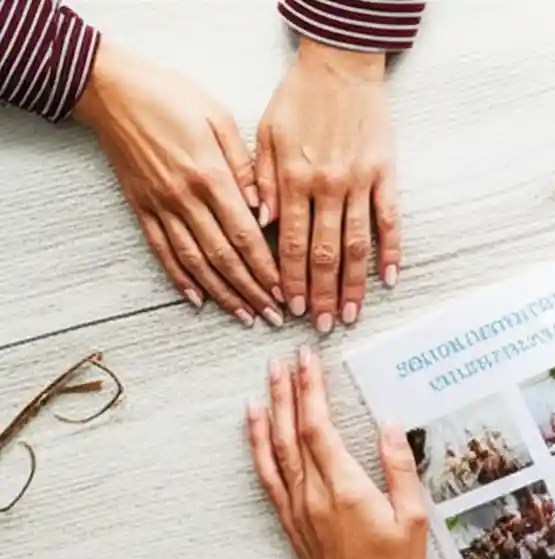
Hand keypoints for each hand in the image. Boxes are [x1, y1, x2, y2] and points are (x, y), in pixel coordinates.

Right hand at [74, 41, 283, 327]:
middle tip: (275, 315)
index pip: (245, 235)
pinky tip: (197, 299)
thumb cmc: (171, 95)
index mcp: (211, 175)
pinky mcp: (140, 207)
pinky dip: (180, 278)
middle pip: (224, 256)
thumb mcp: (219, 118)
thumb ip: (244, 166)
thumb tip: (265, 208)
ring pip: (195, 261)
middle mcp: (185, 198)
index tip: (285, 290)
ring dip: (222, 293)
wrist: (111, 89)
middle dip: (252, 290)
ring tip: (245, 316)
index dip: (266, 268)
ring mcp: (160, 205)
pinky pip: (162, 251)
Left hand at [245, 347, 426, 558]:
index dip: (311, 390)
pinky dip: (258, 447)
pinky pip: (268, 476)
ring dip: (270, 411)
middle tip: (284, 357)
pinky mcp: (291, 522)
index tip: (309, 361)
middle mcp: (314, 495)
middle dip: (288, 390)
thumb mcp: (412, 519)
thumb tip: (389, 427)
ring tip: (265, 381)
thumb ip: (399, 470)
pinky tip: (256, 427)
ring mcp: (298, 509)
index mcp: (345, 489)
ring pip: (276, 450)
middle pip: (294, 431)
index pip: (320, 427)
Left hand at [256, 39, 402, 333]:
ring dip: (354, 284)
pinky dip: (391, 251)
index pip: (288, 243)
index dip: (289, 280)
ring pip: (356, 245)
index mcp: (293, 179)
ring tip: (352, 315)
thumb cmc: (298, 99)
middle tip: (322, 326)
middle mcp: (327, 187)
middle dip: (321, 294)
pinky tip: (390, 279)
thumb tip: (260, 223)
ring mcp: (360, 183)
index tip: (289, 308)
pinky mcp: (385, 175)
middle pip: (323, 254)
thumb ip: (261, 180)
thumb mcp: (264, 134)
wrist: (341, 66)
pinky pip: (389, 221)